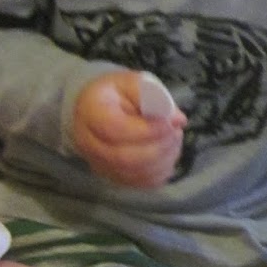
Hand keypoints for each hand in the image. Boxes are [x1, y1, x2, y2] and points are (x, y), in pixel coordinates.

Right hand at [72, 71, 186, 187]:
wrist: (100, 108)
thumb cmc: (119, 94)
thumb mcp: (134, 83)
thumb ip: (155, 96)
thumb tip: (178, 119)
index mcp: (90, 112)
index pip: (115, 130)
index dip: (148, 130)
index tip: (170, 123)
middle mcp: (87, 142)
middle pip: (124, 157)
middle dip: (159, 147)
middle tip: (176, 132)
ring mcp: (98, 163)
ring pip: (134, 173)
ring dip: (163, 159)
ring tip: (174, 140)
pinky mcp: (112, 176)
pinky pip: (140, 182)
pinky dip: (160, 171)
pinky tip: (167, 154)